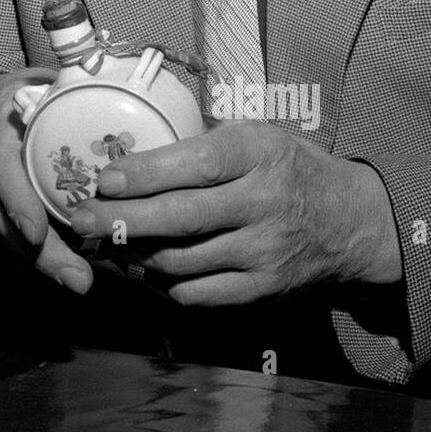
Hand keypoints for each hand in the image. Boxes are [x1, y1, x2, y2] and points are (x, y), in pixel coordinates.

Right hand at [0, 69, 94, 293]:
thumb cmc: (20, 96)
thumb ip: (67, 86)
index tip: (36, 232)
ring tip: (79, 281)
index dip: (18, 202)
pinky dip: (39, 259)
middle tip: (78, 278)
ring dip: (44, 263)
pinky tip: (69, 273)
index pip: (1, 170)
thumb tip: (109, 80)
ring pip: (8, 236)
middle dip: (42, 253)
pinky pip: (12, 241)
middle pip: (6, 219)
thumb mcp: (36, 81)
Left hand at [68, 122, 401, 304]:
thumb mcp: (254, 137)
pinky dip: (161, 284)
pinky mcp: (262, 290)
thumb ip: (199, 147)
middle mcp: (263, 203)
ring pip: (181, 260)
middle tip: (80, 218)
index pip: (193, 164)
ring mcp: (263, 251)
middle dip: (121, 219)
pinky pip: (197, 294)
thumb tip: (123, 159)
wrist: (349, 220)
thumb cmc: (284, 168)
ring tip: (106, 243)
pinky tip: (141, 269)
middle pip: (180, 217)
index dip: (143, 173)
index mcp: (258, 153)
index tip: (104, 179)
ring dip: (135, 254)